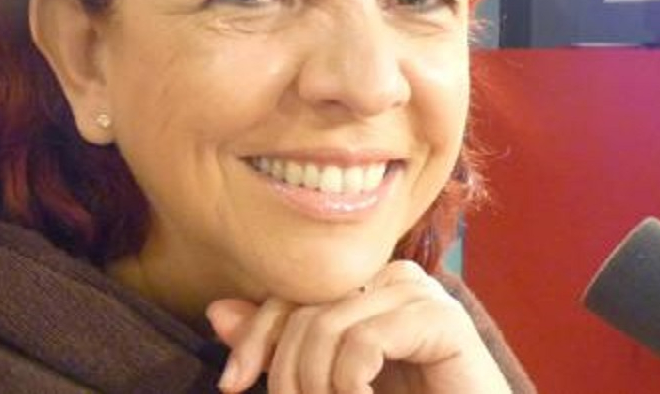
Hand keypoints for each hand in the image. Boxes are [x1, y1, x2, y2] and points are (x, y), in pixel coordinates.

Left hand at [206, 261, 510, 393]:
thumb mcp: (329, 381)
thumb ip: (281, 347)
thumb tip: (217, 312)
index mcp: (362, 285)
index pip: (287, 294)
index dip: (253, 338)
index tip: (231, 385)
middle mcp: (390, 276)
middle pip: (303, 310)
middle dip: (286, 374)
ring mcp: (419, 291)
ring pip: (326, 327)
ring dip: (319, 388)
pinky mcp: (442, 317)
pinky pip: (362, 342)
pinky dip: (351, 386)